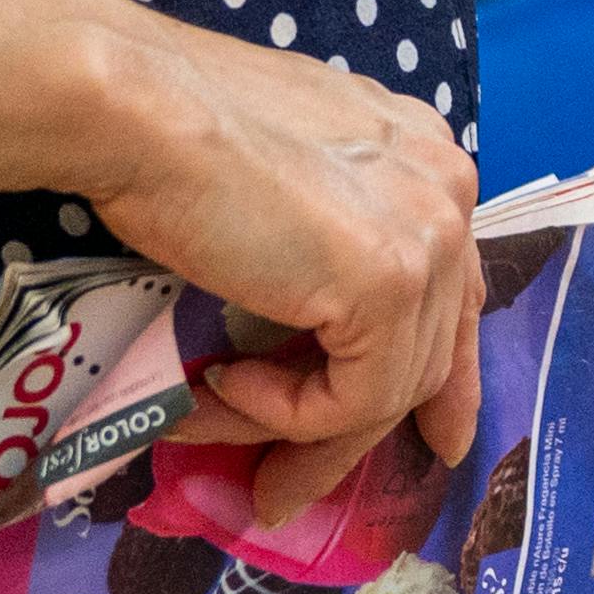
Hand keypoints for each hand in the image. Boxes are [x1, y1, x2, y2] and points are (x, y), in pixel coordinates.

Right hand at [67, 0, 486, 528]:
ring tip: (209, 423)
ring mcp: (425, 236)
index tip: (435, 441)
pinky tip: (218, 386)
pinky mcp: (386, 286)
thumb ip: (329, 233)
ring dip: (293, 428)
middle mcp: (446, 188)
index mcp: (426, 154)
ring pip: (387, 389)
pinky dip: (280, 416)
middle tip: (283, 486)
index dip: (445, 376)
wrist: (138, 107)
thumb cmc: (179, 127)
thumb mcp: (284, 176)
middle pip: (427, 350)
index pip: (455, 288)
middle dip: (355, 431)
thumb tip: (322, 317)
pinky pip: (349, 401)